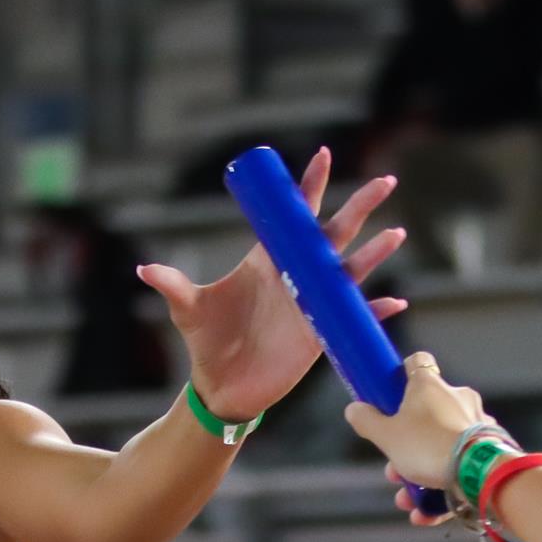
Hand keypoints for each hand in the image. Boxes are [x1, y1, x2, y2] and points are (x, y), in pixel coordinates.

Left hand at [138, 148, 406, 420]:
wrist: (222, 386)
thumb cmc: (205, 342)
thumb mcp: (188, 309)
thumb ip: (172, 285)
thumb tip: (144, 270)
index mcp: (267, 259)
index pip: (294, 216)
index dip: (310, 185)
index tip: (324, 155)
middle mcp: (297, 275)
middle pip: (334, 233)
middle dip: (359, 206)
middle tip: (385, 182)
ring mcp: (314, 302)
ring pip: (352, 270)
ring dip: (375, 253)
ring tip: (396, 234)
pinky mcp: (322, 333)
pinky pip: (355, 317)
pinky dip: (375, 310)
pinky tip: (396, 301)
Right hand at [343, 354, 487, 519]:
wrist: (478, 472)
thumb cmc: (427, 446)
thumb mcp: (386, 435)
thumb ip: (366, 421)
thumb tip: (354, 409)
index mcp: (430, 385)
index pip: (416, 363)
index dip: (402, 375)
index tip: (392, 393)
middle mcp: (457, 398)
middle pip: (425, 414)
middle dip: (405, 445)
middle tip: (394, 469)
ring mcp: (476, 422)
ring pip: (441, 444)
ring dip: (421, 473)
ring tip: (408, 499)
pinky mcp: (489, 448)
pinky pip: (460, 464)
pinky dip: (443, 487)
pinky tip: (427, 512)